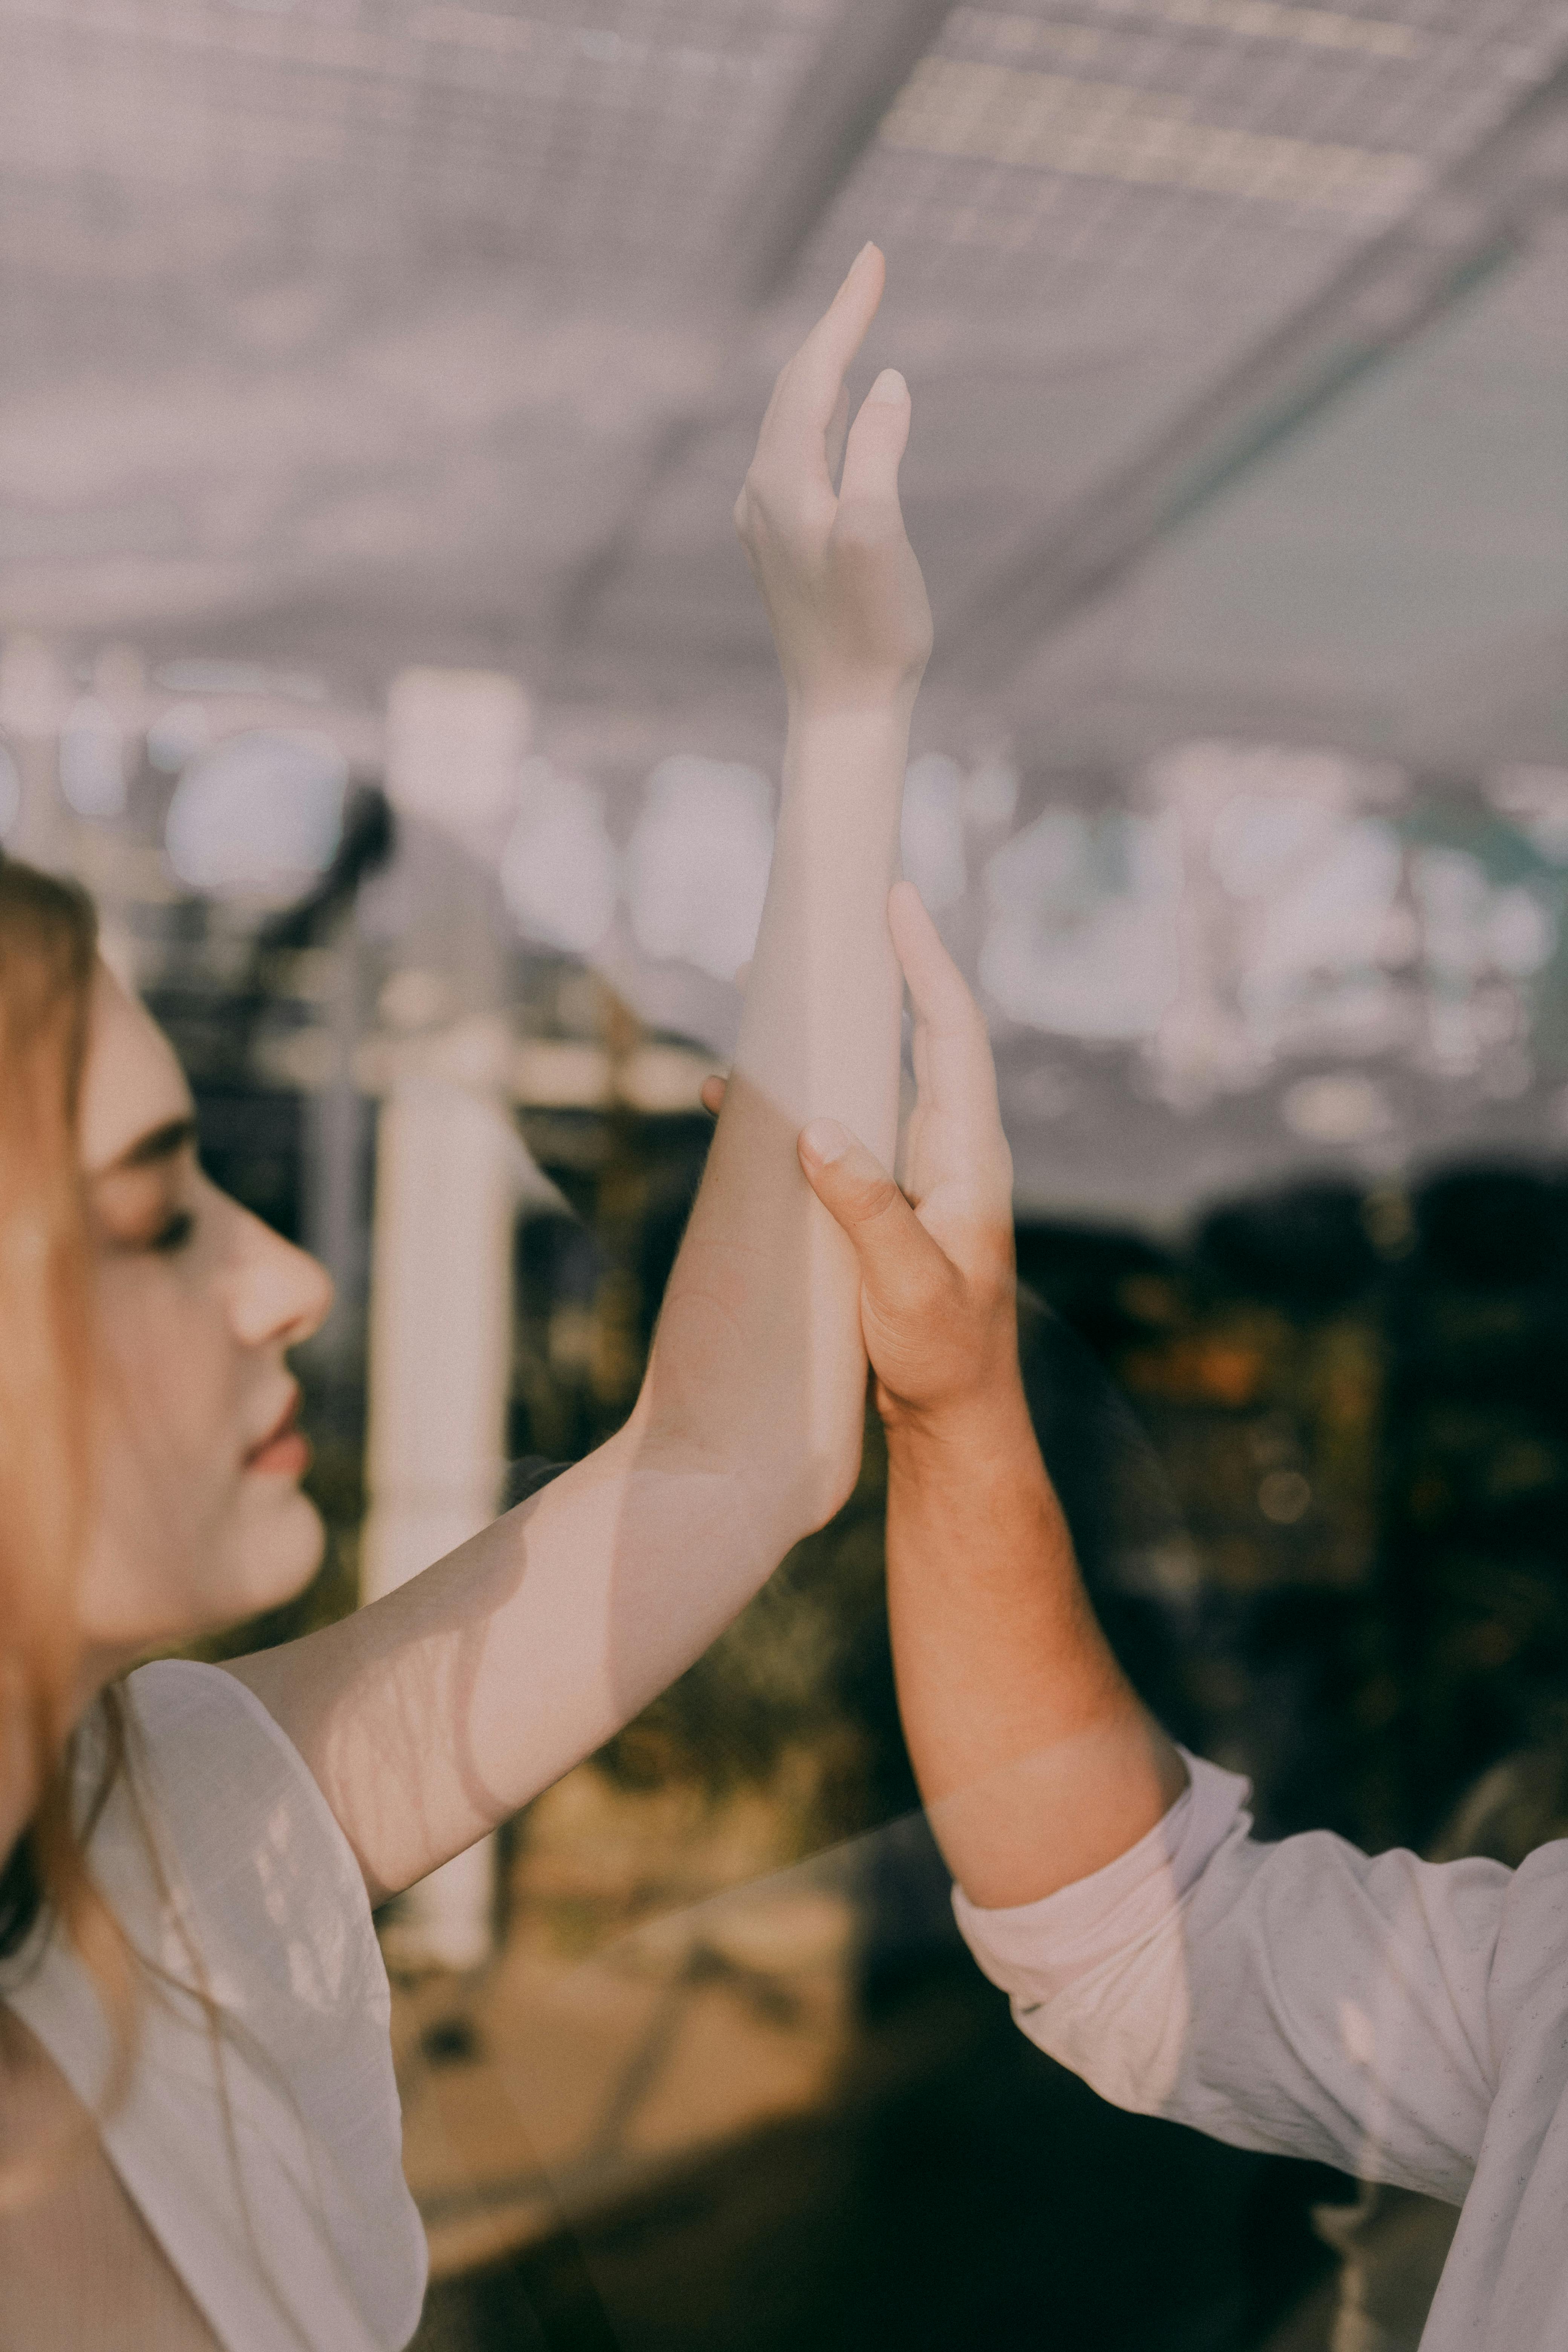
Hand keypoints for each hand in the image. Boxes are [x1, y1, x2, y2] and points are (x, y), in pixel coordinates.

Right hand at [702, 883, 1016, 1429]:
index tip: (897, 901)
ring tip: (769, 997)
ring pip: (872, 1083)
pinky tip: (740, 1100)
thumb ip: (868, 1210)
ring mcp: (919, 1177)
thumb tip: (814, 1130)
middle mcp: (949, 1154)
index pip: (951, 1035)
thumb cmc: (944, 1359)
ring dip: (826, 1040)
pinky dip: (796, 1107)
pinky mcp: (886, 1205)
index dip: (926, 964)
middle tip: (827, 924)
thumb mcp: (908, 1287)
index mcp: (969, 1159)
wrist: (952, 1422)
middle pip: (913, 1040)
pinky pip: (843, 1133)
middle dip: (873, 978)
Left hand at [734, 243, 931, 716]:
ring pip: (795, 422)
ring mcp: (767, 521)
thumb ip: (878, 449)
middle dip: (834, 329)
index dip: (845, 313)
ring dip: (827, 370)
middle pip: (796, 389)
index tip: (873, 256)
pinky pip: (799, 456)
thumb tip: (886, 382)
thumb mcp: (880, 531)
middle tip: (869, 271)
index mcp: (781, 481)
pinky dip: (824, 416)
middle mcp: (761, 494)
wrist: (842, 709)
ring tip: (854, 323)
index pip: (813, 374)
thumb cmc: (870, 629)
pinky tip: (842, 408)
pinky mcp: (783, 545)